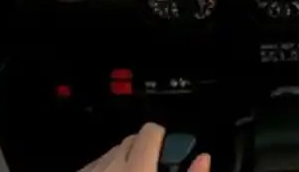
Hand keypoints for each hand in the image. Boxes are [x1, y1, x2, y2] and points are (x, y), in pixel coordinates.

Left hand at [79, 122, 210, 171]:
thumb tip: (204, 159)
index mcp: (139, 167)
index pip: (152, 130)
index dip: (162, 137)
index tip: (167, 149)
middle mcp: (113, 164)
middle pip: (132, 139)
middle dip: (143, 151)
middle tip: (151, 169)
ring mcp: (94, 170)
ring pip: (112, 153)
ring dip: (123, 162)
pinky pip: (95, 164)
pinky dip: (105, 170)